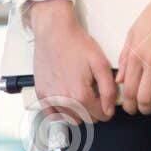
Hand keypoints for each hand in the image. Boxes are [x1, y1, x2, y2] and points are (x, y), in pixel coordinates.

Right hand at [29, 0, 116, 123]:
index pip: (101, 116)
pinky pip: (52, 116)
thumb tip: (109, 110)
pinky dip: (61, 113)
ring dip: (78, 112)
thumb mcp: (100, 63)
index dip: (107, 107)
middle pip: (87, 119)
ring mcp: (50, 98)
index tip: (104, 97)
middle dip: (93, 109)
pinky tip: (66, 101)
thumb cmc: (76, 43)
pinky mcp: (41, 94)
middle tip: (92, 91)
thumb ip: (108, 90)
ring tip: (79, 93)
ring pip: (71, 119)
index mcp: (80, 95)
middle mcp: (64, 101)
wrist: (54, 30)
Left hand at [117, 0, 150, 114]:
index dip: (129, 102)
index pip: (128, 86)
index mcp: (135, 52)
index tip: (131, 108)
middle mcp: (149, 59)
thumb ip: (126, 56)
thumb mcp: (133, 31)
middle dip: (143, 108)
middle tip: (145, 111)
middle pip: (143, 95)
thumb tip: (120, 78)